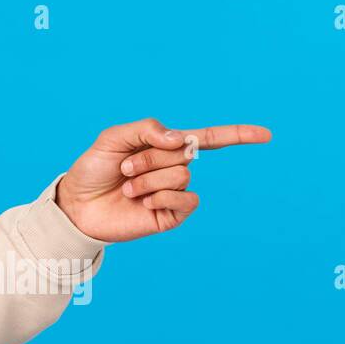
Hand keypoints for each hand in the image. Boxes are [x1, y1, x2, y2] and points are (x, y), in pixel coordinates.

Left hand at [54, 117, 271, 241]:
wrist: (77, 205)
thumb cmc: (94, 169)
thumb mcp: (113, 138)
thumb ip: (146, 128)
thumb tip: (181, 138)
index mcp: (164, 146)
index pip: (208, 139)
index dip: (238, 135)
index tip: (267, 135)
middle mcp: (174, 168)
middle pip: (185, 153)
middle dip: (149, 157)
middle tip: (124, 168)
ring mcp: (174, 193)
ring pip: (182, 175)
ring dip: (148, 179)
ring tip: (128, 187)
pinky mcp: (171, 215)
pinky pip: (185, 199)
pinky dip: (160, 196)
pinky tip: (142, 202)